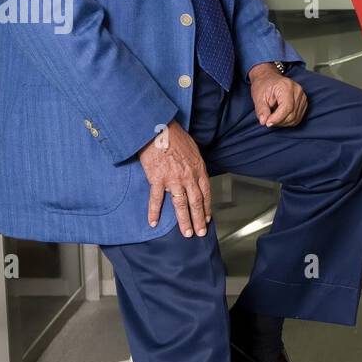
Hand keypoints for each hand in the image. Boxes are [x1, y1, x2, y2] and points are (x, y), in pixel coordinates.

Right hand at [138, 119, 211, 236]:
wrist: (158, 128)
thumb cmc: (175, 136)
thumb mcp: (193, 149)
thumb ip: (194, 165)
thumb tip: (195, 176)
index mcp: (198, 169)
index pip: (206, 193)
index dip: (207, 208)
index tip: (207, 219)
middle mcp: (188, 176)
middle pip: (196, 202)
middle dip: (199, 220)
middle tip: (200, 233)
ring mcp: (173, 179)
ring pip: (181, 204)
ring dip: (184, 220)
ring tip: (186, 233)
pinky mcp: (157, 178)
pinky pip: (156, 199)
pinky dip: (154, 212)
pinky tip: (154, 222)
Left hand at [248, 62, 307, 126]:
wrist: (269, 78)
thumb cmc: (263, 85)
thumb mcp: (258, 96)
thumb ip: (261, 109)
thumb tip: (264, 121)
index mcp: (286, 86)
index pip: (287, 107)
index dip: (277, 118)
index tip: (267, 123)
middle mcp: (297, 91)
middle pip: (292, 114)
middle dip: (279, 121)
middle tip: (267, 120)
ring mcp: (302, 97)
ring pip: (295, 118)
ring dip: (283, 122)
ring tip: (273, 117)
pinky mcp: (303, 102)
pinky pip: (297, 118)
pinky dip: (288, 121)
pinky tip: (279, 116)